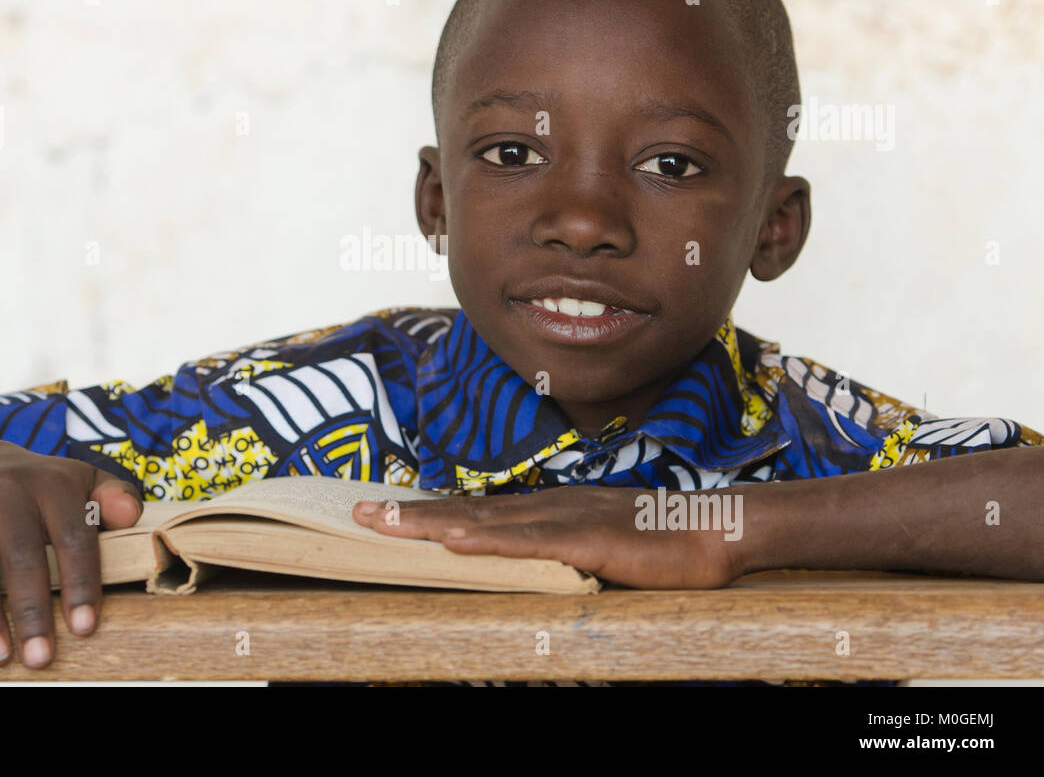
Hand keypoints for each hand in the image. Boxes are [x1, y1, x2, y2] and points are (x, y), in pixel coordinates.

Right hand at [0, 441, 143, 667]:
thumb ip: (116, 497)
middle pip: (20, 555)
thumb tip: (131, 517)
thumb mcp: (83, 482)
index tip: (83, 629)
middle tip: (40, 659)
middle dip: (31, 611)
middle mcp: (6, 487)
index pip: (73, 537)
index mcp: (53, 483)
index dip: (80, 584)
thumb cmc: (41, 490)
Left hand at [352, 486, 745, 588]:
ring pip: (485, 521)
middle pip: (467, 511)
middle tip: (358, 512)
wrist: (716, 527)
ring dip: (430, 521)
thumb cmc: (663, 541)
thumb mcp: (601, 547)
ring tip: (384, 523)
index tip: (387, 512)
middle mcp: (548, 506)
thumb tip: (532, 568)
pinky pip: (527, 540)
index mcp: (550, 509)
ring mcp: (565, 519)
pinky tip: (454, 539)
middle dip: (410, 513)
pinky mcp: (587, 539)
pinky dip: (487, 539)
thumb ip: (563, 553)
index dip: (430, 511)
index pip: (478, 511)